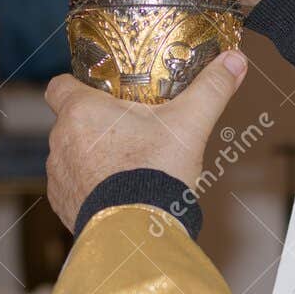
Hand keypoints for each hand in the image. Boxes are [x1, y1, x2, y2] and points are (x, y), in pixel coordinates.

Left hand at [44, 51, 247, 232]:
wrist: (139, 232)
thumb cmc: (155, 173)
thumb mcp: (189, 124)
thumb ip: (211, 88)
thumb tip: (235, 60)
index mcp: (81, 112)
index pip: (59, 86)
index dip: (76, 85)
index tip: (99, 91)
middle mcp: (61, 142)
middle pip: (71, 121)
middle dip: (96, 124)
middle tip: (130, 130)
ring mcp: (59, 177)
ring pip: (72, 155)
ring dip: (92, 157)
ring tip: (127, 165)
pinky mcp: (64, 205)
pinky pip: (73, 188)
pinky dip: (91, 187)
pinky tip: (118, 192)